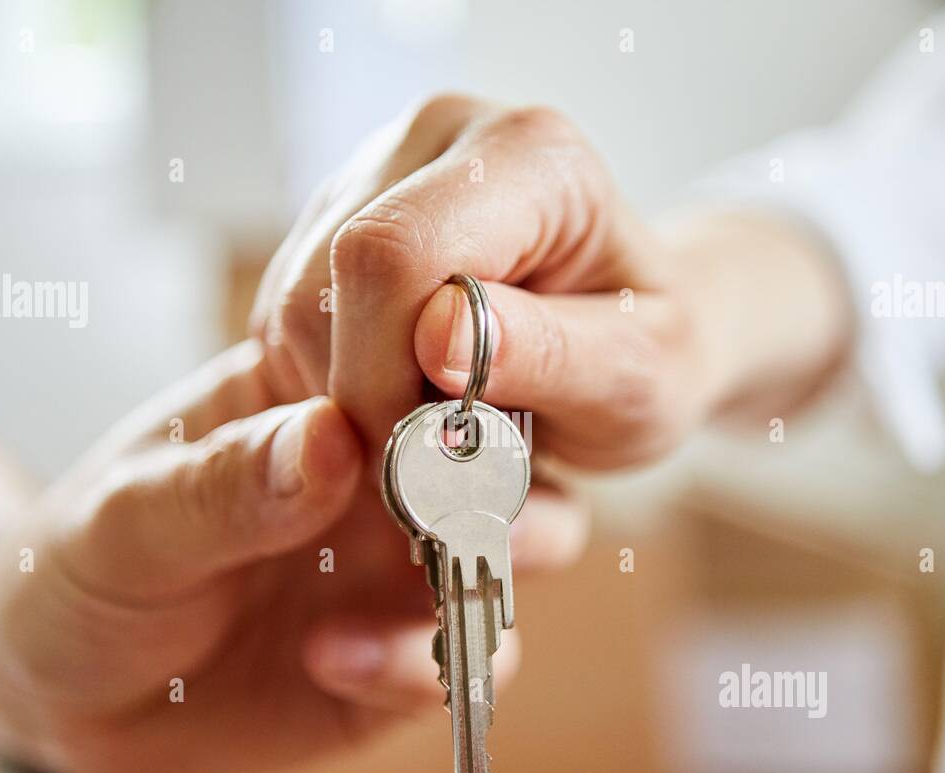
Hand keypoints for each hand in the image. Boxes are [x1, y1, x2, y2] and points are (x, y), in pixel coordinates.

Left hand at [0, 341, 581, 772]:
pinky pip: (460, 659)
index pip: (425, 354)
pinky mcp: (399, 659)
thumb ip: (224, 483)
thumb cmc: (81, 567)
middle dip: (507, 470)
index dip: (457, 366)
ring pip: (523, 547)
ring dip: (493, 564)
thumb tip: (332, 434)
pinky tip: (332, 661)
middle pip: (505, 445)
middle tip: (473, 503)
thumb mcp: (128, 518)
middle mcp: (386, 476)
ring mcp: (400, 567)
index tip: (454, 398)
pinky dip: (423, 664)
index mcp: (326, 399)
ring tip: (425, 586)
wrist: (58, 689)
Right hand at [250, 95, 703, 468]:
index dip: (386, 372)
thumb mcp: (640, 374)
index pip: (394, 253)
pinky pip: (291, 318)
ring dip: (347, 397)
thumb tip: (436, 336)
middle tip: (433, 460)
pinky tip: (405, 398)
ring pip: (294, 306)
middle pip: (326, 283)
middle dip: (365, 397)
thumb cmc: (653, 346)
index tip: (430, 453)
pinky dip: (334, 382)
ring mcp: (378, 172)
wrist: (639, 325)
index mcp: (529, 155)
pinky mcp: (340, 218)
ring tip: (432, 427)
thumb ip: (551, 353)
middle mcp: (440, 140)